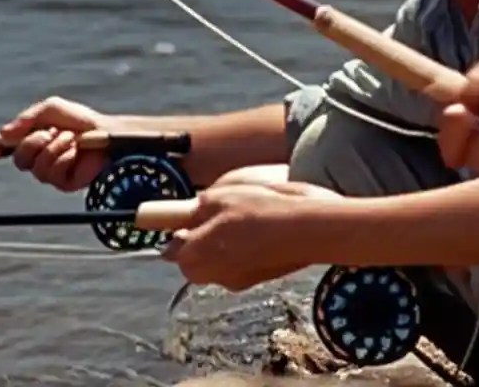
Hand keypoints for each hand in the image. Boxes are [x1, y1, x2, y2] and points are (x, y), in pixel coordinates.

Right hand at [0, 96, 132, 191]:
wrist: (107, 132)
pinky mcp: (65, 183)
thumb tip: (3, 133)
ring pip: (36, 168)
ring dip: (54, 149)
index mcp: (32, 140)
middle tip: (50, 132)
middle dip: (33, 144)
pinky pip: (53, 175)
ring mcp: (51, 172)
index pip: (6, 149)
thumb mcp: (52, 109)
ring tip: (71, 138)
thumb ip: (28, 118)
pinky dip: (64, 159)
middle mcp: (39, 158)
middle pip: (19, 160)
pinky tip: (76, 151)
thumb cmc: (81, 120)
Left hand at [163, 181, 340, 291]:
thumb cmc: (258, 210)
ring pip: (221, 260)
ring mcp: (238, 280)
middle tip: (221, 210)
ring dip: (226, 242)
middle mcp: (212, 276)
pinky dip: (247, 248)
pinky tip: (262, 227)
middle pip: (197, 257)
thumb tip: (187, 215)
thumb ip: (196, 210)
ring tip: (246, 215)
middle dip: (203, 236)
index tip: (189, 214)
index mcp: (194, 257)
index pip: (173, 248)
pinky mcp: (261, 279)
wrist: (306, 230)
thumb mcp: (218, 198)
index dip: (181, 228)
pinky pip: (243, 262)